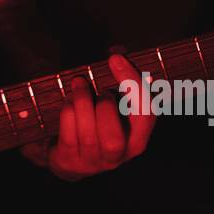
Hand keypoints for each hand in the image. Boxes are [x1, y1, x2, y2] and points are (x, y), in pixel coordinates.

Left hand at [20, 53, 154, 179]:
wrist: (72, 157)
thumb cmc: (97, 122)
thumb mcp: (113, 104)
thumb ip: (120, 81)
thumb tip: (117, 53)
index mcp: (138, 139)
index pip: (146, 115)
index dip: (132, 84)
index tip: (115, 58)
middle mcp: (119, 155)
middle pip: (114, 136)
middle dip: (104, 106)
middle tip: (99, 89)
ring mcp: (94, 161)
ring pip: (88, 135)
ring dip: (82, 102)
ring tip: (79, 85)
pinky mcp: (71, 160)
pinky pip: (69, 134)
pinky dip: (68, 112)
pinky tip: (68, 101)